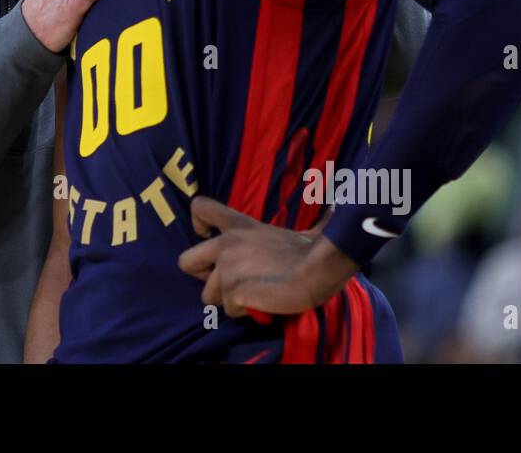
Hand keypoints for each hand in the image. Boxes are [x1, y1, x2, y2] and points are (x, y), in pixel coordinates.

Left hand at [177, 195, 357, 316]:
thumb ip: (300, 225)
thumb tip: (335, 207)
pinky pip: (229, 311)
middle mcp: (225, 244)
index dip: (197, 223)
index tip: (207, 234)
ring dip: (227, 300)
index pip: (200, 207)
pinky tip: (261, 305)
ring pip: (207, 295)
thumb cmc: (311, 250)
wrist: (315, 270)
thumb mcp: (296, 230)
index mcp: (238, 225)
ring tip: (251, 296)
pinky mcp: (231, 292)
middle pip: (185, 261)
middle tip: (223, 281)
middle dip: (200, 276)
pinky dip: (244, 312)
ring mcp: (225, 269)